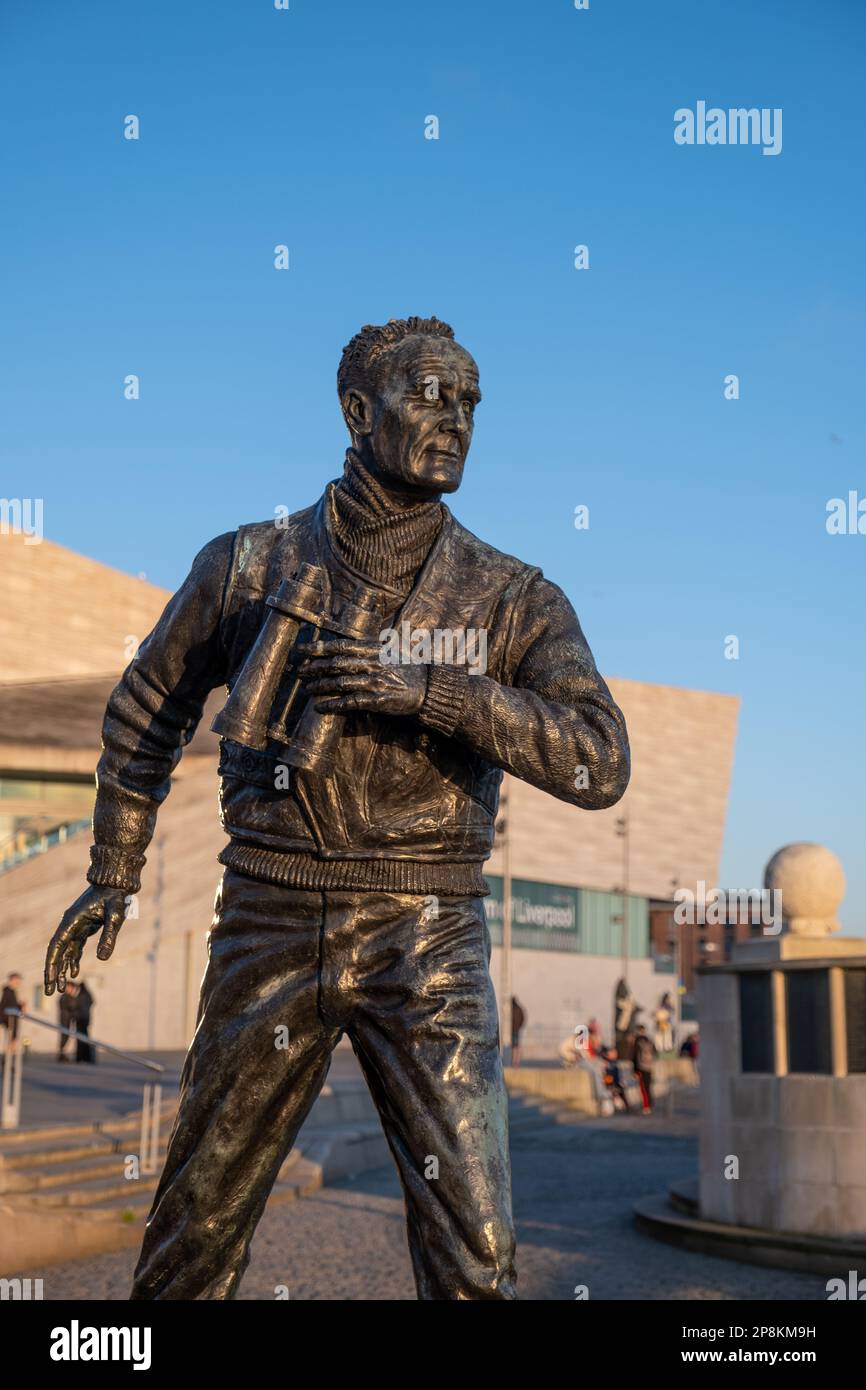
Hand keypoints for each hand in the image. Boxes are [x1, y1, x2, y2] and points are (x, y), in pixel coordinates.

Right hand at [44, 886, 128, 995]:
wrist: (117, 881)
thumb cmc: (116, 896)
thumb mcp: (115, 916)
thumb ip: (109, 936)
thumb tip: (102, 959)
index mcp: (72, 921)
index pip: (57, 947)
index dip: (52, 965)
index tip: (50, 981)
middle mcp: (70, 924)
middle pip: (57, 952)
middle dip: (53, 972)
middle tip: (50, 992)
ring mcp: (77, 925)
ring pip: (66, 951)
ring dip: (63, 968)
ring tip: (61, 988)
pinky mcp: (85, 926)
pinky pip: (75, 946)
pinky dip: (73, 959)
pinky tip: (74, 972)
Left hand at [296, 638, 427, 716]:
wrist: (429, 687)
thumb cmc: (410, 668)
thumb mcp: (392, 650)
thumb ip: (372, 647)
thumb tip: (353, 645)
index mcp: (374, 649)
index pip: (341, 645)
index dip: (319, 647)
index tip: (302, 649)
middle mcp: (372, 663)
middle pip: (336, 663)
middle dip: (315, 667)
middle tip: (299, 671)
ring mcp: (374, 682)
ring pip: (339, 682)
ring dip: (320, 686)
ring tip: (307, 689)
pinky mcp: (377, 700)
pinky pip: (349, 702)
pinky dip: (332, 704)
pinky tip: (320, 707)